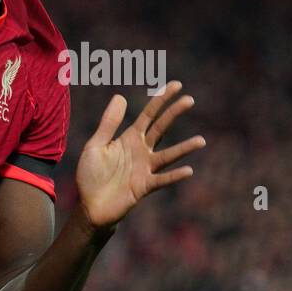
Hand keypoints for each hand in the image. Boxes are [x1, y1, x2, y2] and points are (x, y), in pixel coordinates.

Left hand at [76, 81, 205, 229]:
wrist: (89, 205)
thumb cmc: (91, 175)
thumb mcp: (96, 145)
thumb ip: (108, 124)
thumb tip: (120, 96)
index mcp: (130, 138)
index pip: (149, 114)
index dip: (161, 99)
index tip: (176, 85)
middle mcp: (142, 150)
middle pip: (161, 128)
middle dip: (174, 113)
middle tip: (189, 99)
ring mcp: (145, 168)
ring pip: (168, 155)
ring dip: (184, 148)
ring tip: (201, 141)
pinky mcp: (144, 186)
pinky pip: (162, 179)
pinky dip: (174, 176)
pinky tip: (188, 170)